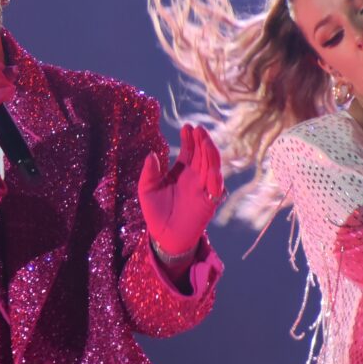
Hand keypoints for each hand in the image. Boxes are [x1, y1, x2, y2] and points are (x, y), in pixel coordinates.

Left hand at [138, 123, 224, 256]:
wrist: (163, 236)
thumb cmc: (155, 211)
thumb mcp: (147, 189)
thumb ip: (149, 172)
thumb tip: (152, 154)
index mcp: (182, 172)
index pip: (189, 151)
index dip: (189, 139)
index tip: (187, 127)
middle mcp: (195, 178)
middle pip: (202, 155)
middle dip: (202, 142)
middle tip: (198, 129)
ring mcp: (202, 189)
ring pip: (211, 167)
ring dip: (210, 154)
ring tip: (205, 141)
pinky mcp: (208, 204)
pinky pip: (215, 189)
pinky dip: (215, 179)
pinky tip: (212, 169)